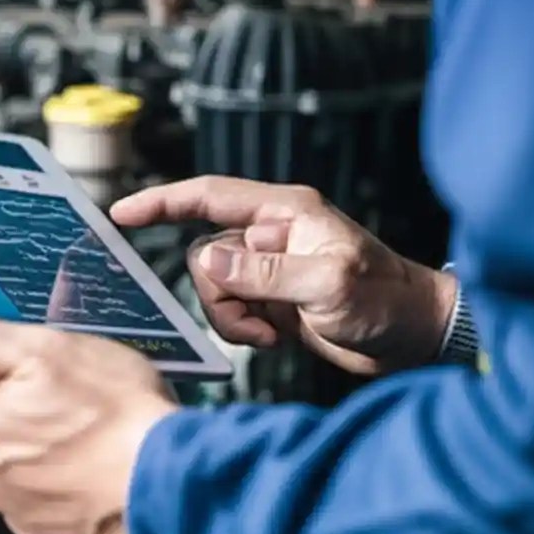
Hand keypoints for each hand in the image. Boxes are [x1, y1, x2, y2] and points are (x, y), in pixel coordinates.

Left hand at [0, 303, 177, 533]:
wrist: (168, 485)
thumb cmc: (113, 414)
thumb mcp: (38, 351)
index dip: (13, 357)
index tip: (47, 359)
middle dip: (31, 398)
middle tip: (77, 390)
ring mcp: (17, 504)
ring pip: (24, 448)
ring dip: (50, 435)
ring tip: (94, 425)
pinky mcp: (50, 526)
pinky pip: (49, 484)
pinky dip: (69, 470)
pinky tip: (98, 457)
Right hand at [110, 176, 458, 375]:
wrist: (413, 338)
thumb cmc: (386, 300)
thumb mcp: (328, 283)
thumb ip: (264, 272)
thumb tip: (208, 262)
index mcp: (285, 211)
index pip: (208, 195)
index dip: (161, 202)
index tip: (120, 213)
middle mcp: (271, 233)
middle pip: (204, 254)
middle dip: (218, 293)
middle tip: (258, 322)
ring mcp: (268, 267)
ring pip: (212, 286)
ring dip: (231, 316)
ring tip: (271, 332)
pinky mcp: (270, 297)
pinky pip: (229, 310)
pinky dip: (242, 328)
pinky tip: (276, 337)